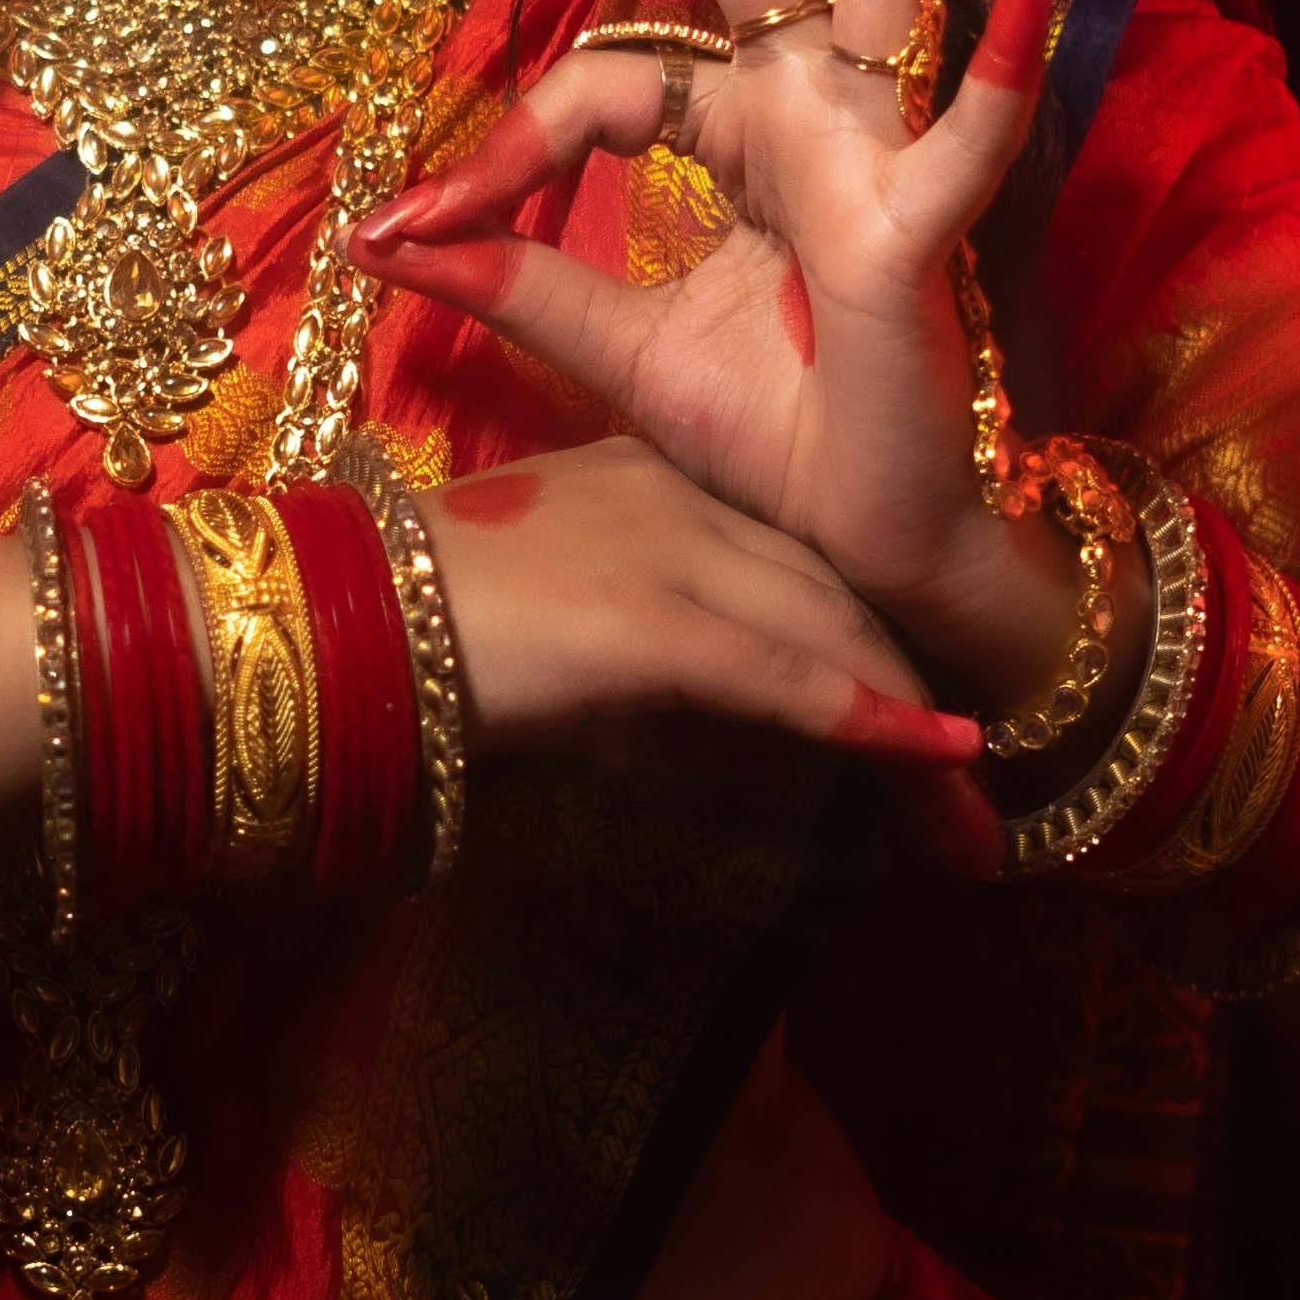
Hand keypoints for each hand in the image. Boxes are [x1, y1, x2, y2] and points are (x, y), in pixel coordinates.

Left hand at [354, 0, 1076, 715]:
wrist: (858, 549)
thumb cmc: (769, 439)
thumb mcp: (611, 351)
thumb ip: (517, 286)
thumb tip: (383, 243)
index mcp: (736, 132)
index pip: (603, 82)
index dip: (497, 148)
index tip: (406, 230)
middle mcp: (811, 115)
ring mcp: (877, 158)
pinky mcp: (921, 234)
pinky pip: (970, 127)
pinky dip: (1000, 50)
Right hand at [420, 435, 979, 766]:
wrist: (322, 619)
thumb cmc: (414, 637)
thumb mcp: (551, 639)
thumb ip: (639, 676)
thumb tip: (723, 754)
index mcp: (646, 483)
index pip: (794, 565)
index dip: (869, 647)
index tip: (926, 727)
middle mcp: (672, 496)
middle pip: (832, 594)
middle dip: (913, 694)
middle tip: (976, 794)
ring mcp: (664, 548)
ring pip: (829, 632)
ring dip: (911, 727)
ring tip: (971, 816)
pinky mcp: (646, 615)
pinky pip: (784, 674)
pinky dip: (866, 718)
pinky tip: (933, 758)